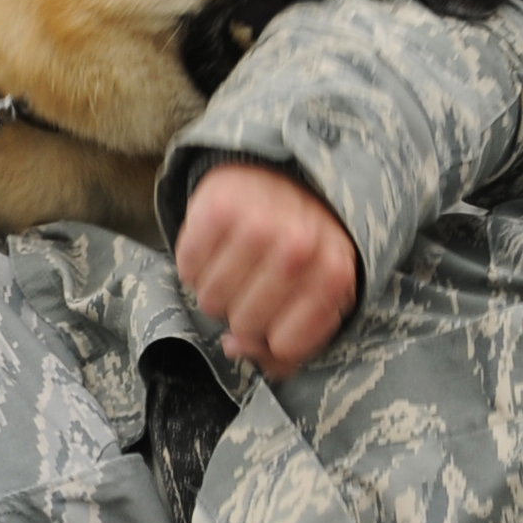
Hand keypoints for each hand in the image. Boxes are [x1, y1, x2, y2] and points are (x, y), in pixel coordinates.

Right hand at [175, 159, 357, 378]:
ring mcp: (258, 223)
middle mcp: (300, 246)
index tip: (274, 322)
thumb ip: (287, 343)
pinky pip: (187, 268)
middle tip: (250, 289)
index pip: (285, 345)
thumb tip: (235, 348)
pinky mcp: (217, 206)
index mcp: (334, 273)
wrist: (282, 174)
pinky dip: (193, 267)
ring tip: (232, 269)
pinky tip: (214, 251)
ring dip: (214, 293)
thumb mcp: (316, 295)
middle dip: (241, 317)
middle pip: (245, 325)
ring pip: (211, 301)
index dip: (271, 341)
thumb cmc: (300, 248)